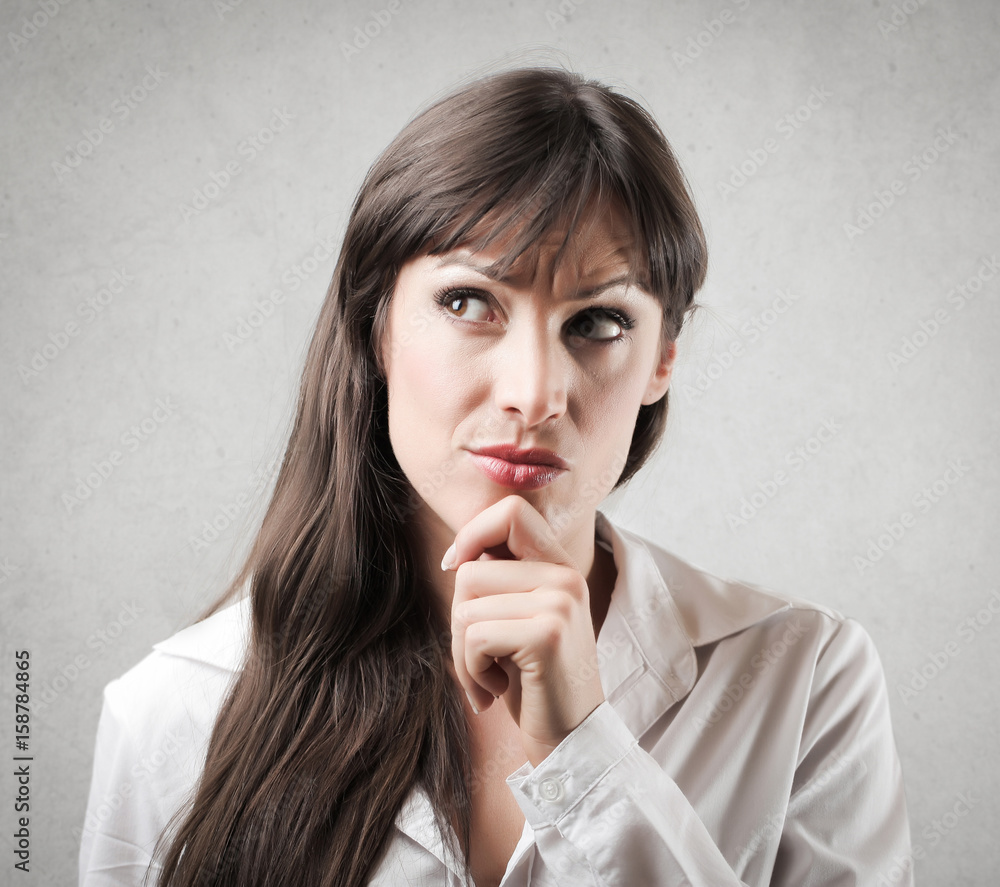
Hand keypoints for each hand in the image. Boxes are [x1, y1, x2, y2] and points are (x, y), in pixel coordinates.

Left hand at [444, 495, 605, 766]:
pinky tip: (495, 691)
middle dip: (459, 621)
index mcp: (560, 567)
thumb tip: (457, 556)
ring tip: (489, 677)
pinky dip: (470, 670)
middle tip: (482, 659)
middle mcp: (565, 577)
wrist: (570, 741)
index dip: (472, 533)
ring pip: (465, 606)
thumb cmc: (533, 683)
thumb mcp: (518, 620)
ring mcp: (560, 602)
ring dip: (462, 653)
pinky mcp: (547, 633)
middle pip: (470, 570)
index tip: (456, 568)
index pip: (511, 511)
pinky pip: (473, 637)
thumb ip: (501, 581)